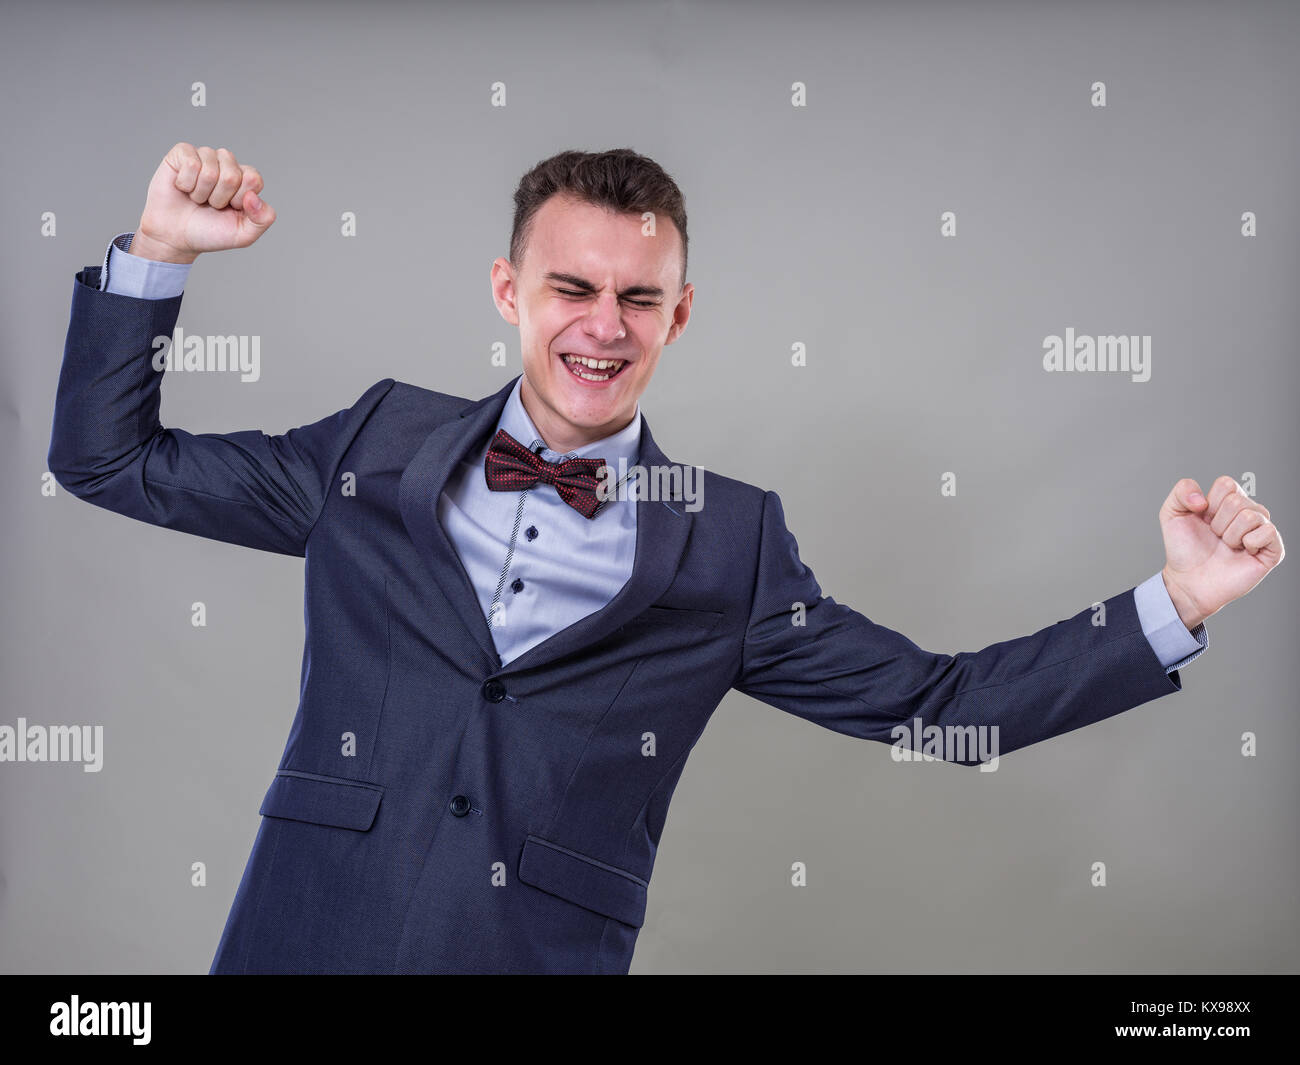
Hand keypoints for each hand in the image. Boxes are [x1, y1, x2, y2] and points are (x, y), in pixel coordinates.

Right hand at [129, 142, 275, 262]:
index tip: (230, 208)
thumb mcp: (244, 235)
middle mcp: (228, 163)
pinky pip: (190, 163)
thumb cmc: (210, 232)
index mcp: (246, 179)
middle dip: (219, 199)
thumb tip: (253, 196)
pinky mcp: (183, 152)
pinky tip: (183, 188)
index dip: (240, 200)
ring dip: (201, 193)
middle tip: (210, 205)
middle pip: (231, 176)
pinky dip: (185, 183)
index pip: (253, 179)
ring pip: (210, 171)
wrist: (175, 236)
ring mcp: (206, 156)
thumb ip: (263, 219)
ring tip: (197, 198)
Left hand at [1159, 476, 1284, 630]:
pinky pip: (1269, 532)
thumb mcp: (1171, 514)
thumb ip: (1181, 490)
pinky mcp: (1273, 550)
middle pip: (1237, 501)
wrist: (1188, 581)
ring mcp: (1261, 531)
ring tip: (1226, 546)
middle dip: (1218, 522)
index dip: (1210, 504)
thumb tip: (1203, 498)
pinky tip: (1243, 551)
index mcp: (1227, 502)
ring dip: (1230, 534)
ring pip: (1251, 516)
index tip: (1202, 519)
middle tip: (1214, 537)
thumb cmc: (1183, 549)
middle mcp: (1248, 513)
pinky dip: (1250, 542)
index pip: (1227, 484)